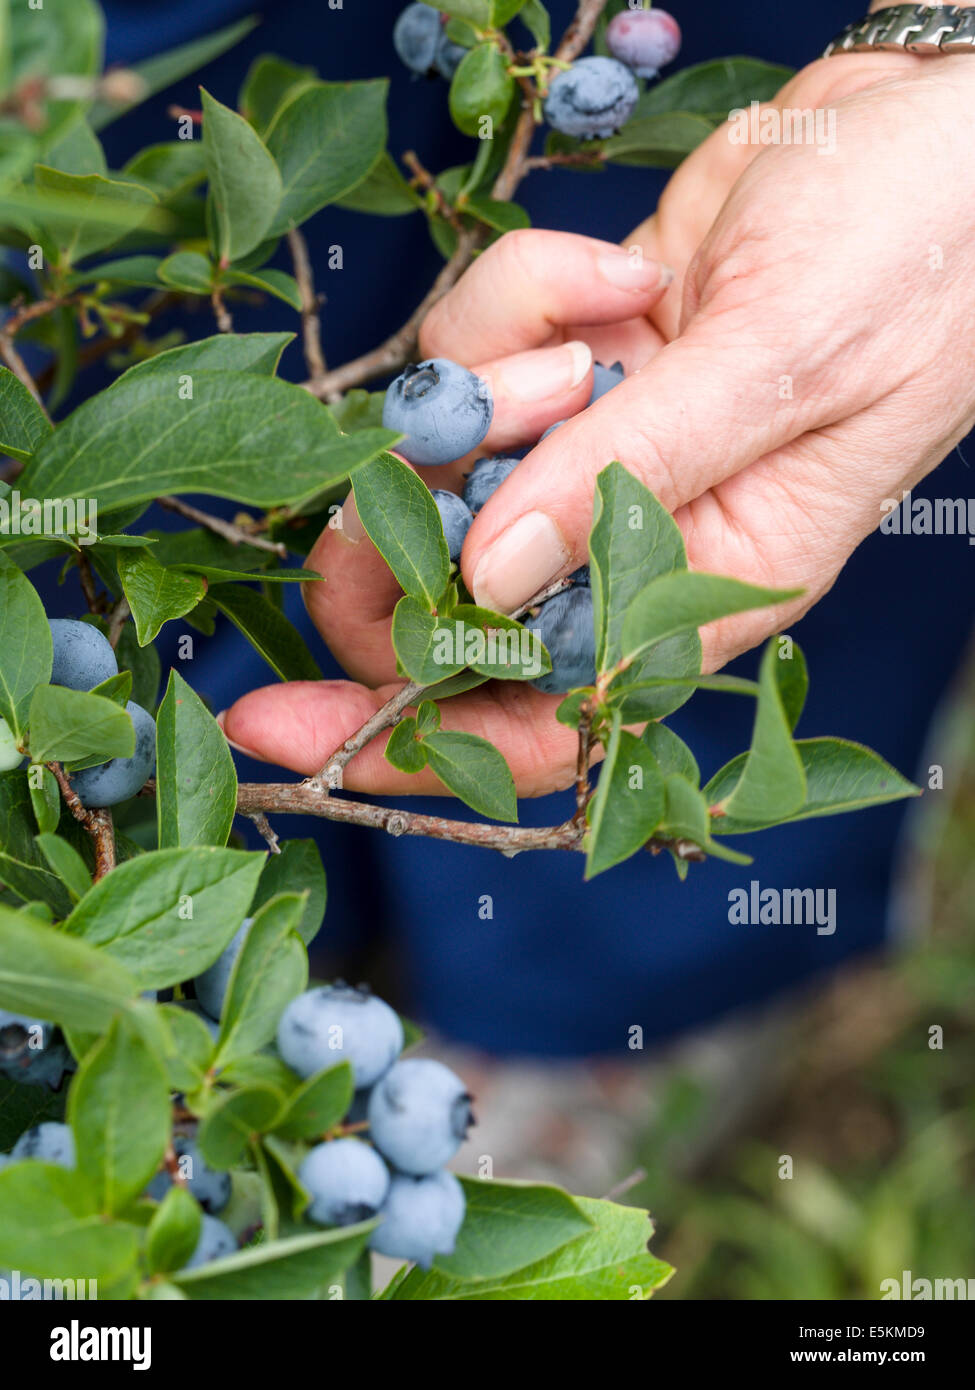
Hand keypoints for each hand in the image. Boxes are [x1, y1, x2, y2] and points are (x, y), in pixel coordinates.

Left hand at [222, 50, 974, 795]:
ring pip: (440, 451)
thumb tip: (488, 579)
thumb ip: (630, 475)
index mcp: (700, 587)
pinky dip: (520, 294)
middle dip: (403, 520)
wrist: (940, 132)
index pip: (537, 714)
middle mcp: (630, 532)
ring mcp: (588, 443)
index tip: (280, 729)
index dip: (405, 738)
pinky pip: (471, 344)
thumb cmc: (920, 262)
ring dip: (492, 375)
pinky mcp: (566, 356)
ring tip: (610, 319)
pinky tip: (621, 269)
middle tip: (429, 435)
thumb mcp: (783, 372)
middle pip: (442, 590)